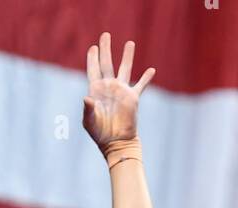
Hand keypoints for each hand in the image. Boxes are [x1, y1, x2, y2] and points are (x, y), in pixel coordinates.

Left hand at [82, 32, 155, 153]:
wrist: (116, 143)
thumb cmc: (100, 134)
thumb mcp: (89, 122)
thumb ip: (87, 109)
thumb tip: (86, 98)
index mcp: (96, 91)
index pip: (93, 70)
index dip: (92, 58)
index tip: (92, 47)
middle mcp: (109, 88)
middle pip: (107, 63)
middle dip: (106, 49)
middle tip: (105, 34)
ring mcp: (122, 91)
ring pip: (125, 68)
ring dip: (127, 56)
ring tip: (130, 43)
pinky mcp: (133, 98)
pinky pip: (141, 85)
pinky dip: (146, 78)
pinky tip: (151, 70)